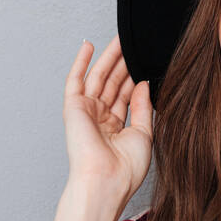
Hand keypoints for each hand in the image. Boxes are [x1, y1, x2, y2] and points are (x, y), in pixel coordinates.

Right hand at [63, 35, 152, 201]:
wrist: (106, 182)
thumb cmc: (125, 169)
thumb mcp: (143, 133)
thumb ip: (143, 106)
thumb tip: (143, 82)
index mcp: (115, 128)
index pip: (126, 95)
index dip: (136, 76)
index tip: (147, 61)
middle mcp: (100, 118)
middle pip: (113, 83)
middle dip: (124, 62)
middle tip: (135, 43)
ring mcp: (86, 112)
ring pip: (98, 77)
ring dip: (108, 57)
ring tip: (121, 38)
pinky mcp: (73, 108)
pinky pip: (75, 81)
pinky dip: (80, 62)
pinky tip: (88, 46)